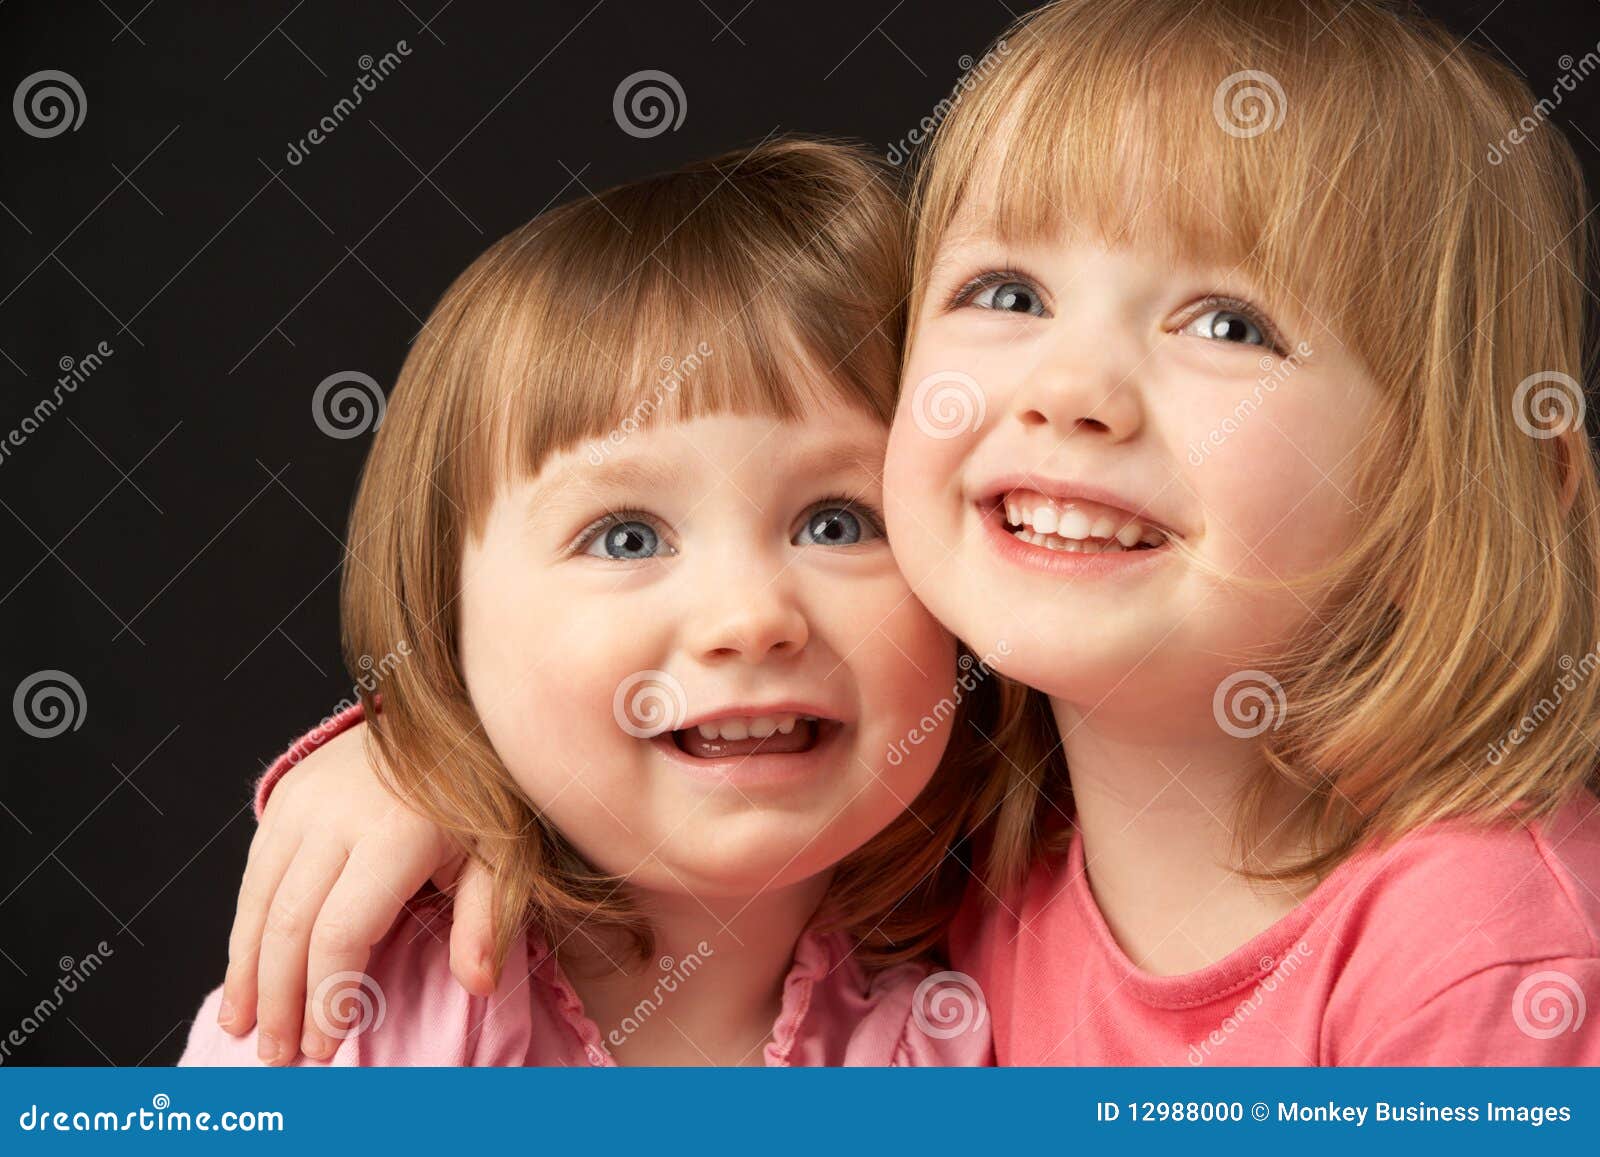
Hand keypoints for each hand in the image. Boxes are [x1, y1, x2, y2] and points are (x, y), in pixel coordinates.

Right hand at [217, 721, 498, 1063]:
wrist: (453, 712)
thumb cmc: (484, 795)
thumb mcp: (502, 853)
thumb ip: (485, 919)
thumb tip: (478, 985)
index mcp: (395, 832)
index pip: (340, 931)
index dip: (327, 996)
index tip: (327, 1046)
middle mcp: (338, 814)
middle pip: (289, 925)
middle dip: (279, 999)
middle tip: (276, 1057)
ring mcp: (304, 800)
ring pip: (259, 901)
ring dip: (246, 971)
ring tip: (243, 1027)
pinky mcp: (287, 794)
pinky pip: (256, 873)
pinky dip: (246, 928)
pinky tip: (245, 971)